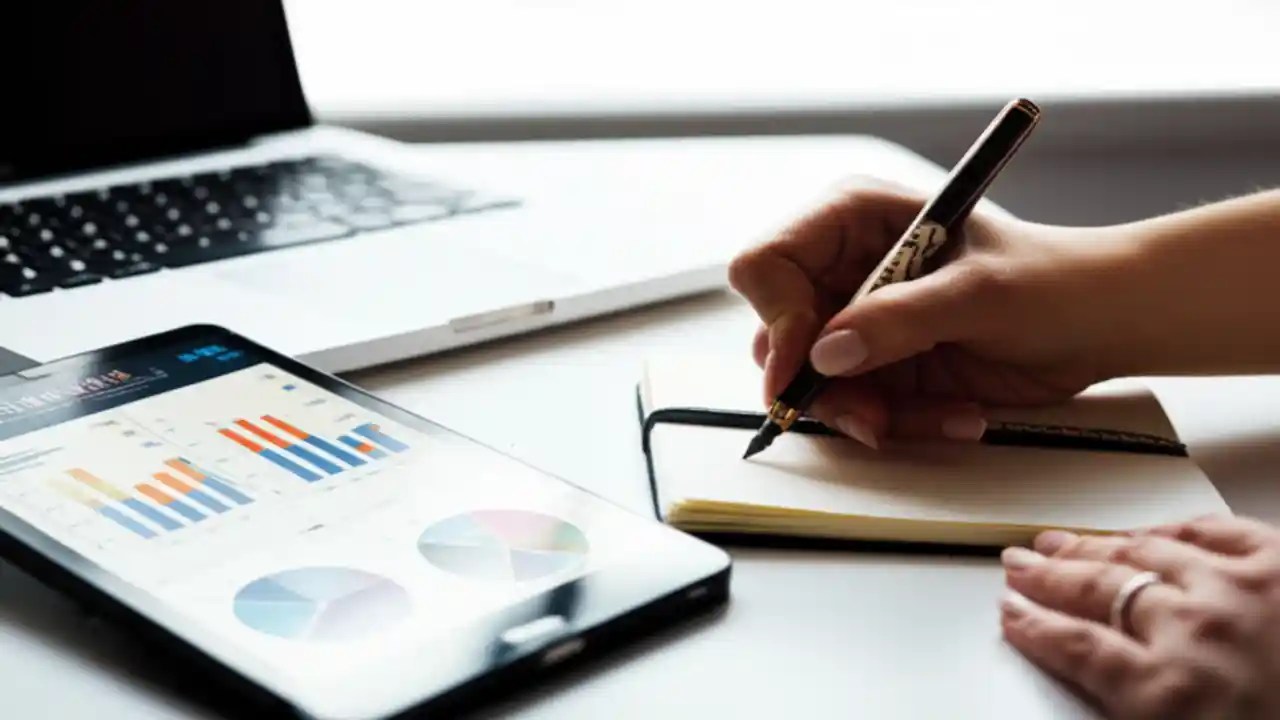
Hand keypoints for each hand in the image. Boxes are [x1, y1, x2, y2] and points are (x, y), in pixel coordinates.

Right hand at [727, 179, 1137, 447]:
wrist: (1103, 321)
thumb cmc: (1053, 280)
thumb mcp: (978, 294)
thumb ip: (899, 320)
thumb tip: (825, 354)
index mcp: (854, 218)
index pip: (768, 263)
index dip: (777, 316)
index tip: (808, 364)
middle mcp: (843, 267)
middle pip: (778, 334)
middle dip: (821, 385)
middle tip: (870, 416)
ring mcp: (858, 319)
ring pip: (811, 383)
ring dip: (864, 413)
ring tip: (932, 417)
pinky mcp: (879, 364)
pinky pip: (856, 408)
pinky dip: (899, 423)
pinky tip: (956, 414)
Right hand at [1001, 516, 1279, 719]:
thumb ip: (1133, 707)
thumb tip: (1093, 688)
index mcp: (1167, 693)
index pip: (1074, 646)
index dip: (1034, 626)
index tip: (1011, 610)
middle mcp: (1192, 628)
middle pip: (1099, 591)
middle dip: (1049, 577)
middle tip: (1019, 564)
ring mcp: (1238, 589)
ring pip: (1145, 552)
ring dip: (1097, 546)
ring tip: (1063, 540)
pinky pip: (1216, 530)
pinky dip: (1176, 527)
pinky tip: (1151, 528)